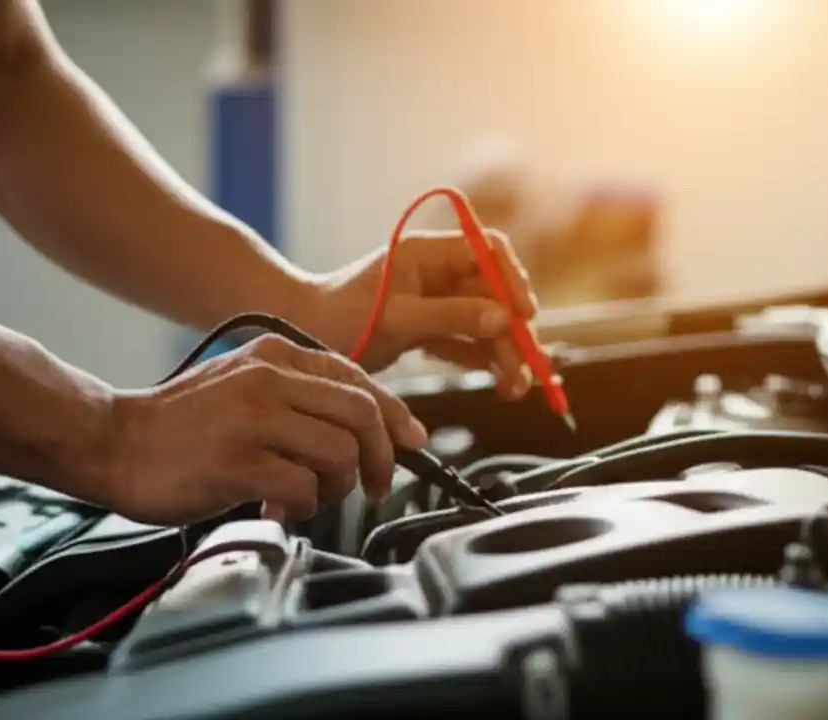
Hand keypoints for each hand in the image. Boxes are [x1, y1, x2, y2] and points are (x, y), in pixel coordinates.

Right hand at [100, 334, 426, 525]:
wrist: (110, 440)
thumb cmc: (181, 423)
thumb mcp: (245, 383)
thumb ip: (302, 396)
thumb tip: (372, 426)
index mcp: (277, 354)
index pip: (360, 381)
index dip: (396, 417)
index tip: (412, 443)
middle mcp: (269, 379)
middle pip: (363, 416)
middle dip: (381, 459)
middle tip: (375, 486)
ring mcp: (253, 419)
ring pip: (341, 454)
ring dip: (336, 487)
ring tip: (306, 494)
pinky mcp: (237, 461)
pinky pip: (306, 488)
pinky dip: (304, 505)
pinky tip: (279, 505)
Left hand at [295, 230, 540, 399]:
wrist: (298, 337)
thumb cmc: (338, 317)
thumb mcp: (396, 318)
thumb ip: (451, 316)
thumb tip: (503, 318)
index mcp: (427, 254)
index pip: (488, 251)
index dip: (513, 279)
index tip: (526, 314)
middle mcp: (436, 273)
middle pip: (494, 293)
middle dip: (514, 331)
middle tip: (529, 368)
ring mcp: (434, 301)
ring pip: (486, 322)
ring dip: (505, 353)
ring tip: (516, 388)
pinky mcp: (429, 329)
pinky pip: (468, 342)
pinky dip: (486, 362)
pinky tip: (502, 384)